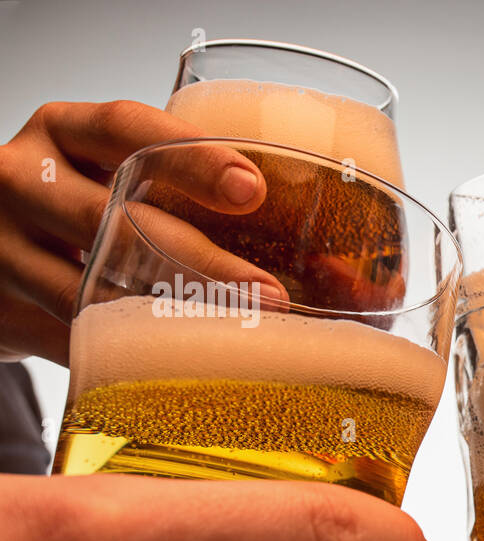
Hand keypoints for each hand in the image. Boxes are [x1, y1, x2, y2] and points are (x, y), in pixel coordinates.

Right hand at [0, 100, 269, 363]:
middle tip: (269, 293)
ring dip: (167, 320)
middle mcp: (23, 178)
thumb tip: (350, 274)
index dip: (192, 157)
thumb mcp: (118, 179)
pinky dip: (127, 356)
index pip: (128, 128)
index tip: (253, 189)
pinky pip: (70, 339)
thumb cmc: (82, 207)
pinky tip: (181, 371)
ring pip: (89, 289)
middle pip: (116, 218)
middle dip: (200, 261)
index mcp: (66, 132)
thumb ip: (196, 200)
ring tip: (235, 340)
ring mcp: (1, 245)